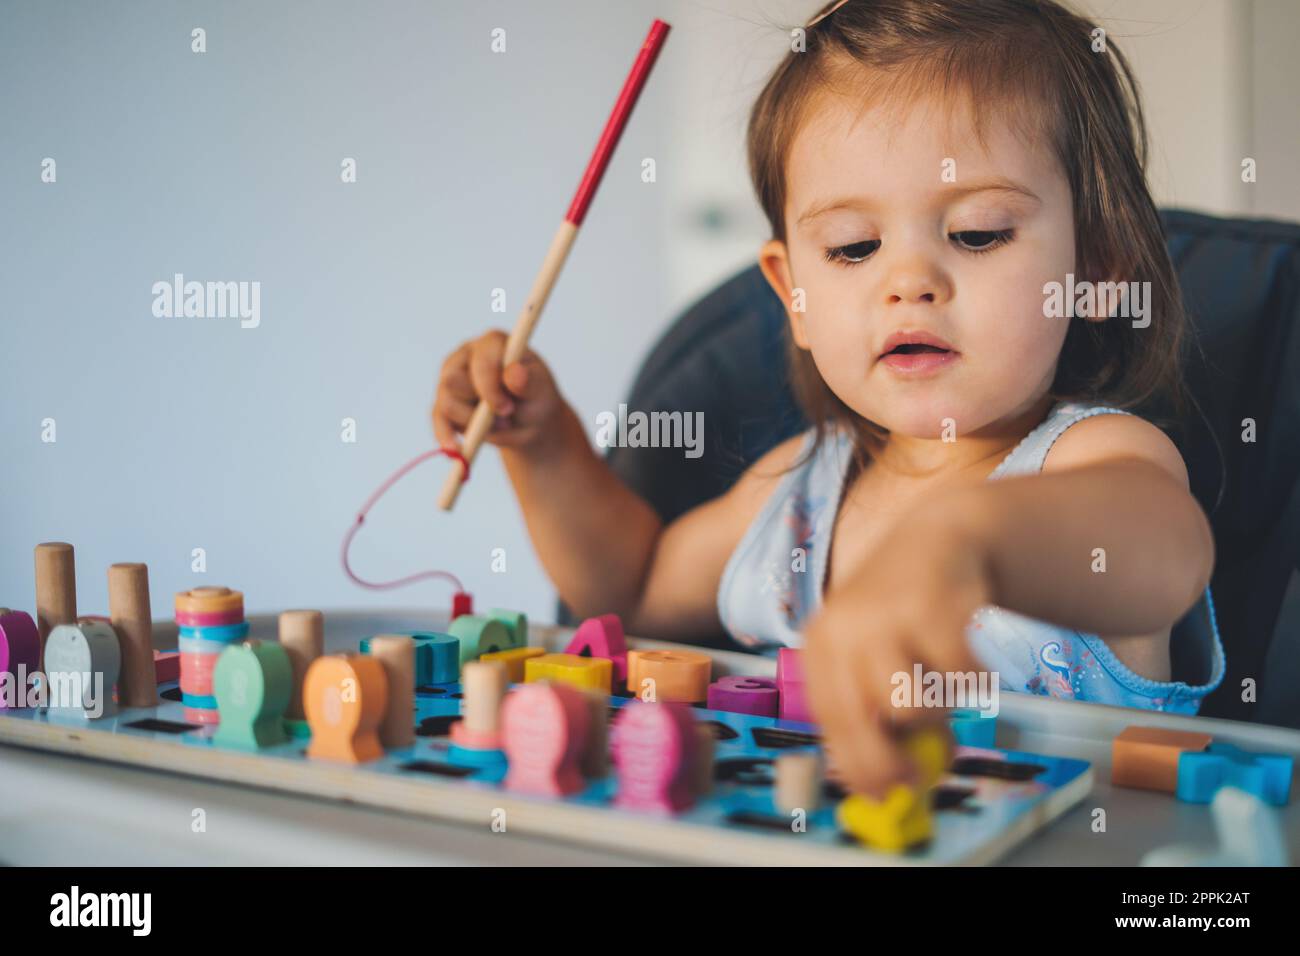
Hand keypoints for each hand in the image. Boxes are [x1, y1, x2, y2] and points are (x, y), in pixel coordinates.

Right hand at [432, 330, 565, 453]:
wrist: (528, 422)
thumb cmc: (537, 398)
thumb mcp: (542, 391)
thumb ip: (530, 382)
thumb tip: (514, 373)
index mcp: (493, 344)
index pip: (480, 360)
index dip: (490, 387)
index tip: (507, 408)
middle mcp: (467, 355)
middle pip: (453, 380)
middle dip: (478, 408)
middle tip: (505, 418)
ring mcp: (452, 378)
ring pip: (446, 402)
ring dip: (471, 423)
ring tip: (498, 426)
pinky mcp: (444, 402)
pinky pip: (438, 420)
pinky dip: (446, 437)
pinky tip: (455, 450)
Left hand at [801, 505, 993, 796]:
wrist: (938, 537)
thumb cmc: (903, 610)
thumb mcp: (874, 653)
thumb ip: (878, 710)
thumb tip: (897, 781)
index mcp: (818, 647)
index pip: (829, 721)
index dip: (858, 765)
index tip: (885, 794)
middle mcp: (840, 631)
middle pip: (862, 722)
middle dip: (895, 759)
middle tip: (930, 766)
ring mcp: (882, 618)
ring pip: (911, 705)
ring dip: (939, 707)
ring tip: (942, 680)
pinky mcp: (930, 607)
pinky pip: (958, 678)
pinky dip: (972, 679)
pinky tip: (967, 655)